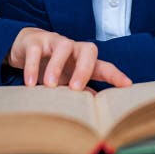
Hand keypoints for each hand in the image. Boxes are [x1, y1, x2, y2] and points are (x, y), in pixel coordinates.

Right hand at [6, 28, 131, 90]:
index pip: (103, 66)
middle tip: (76, 88)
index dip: (115, 75)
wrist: (27, 46)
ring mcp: (55, 42)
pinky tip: (29, 83)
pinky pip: (36, 50)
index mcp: (84, 60)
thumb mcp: (67, 80)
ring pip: (63, 46)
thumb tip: (97, 112)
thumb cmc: (53, 66)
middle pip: (88, 50)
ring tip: (50, 85)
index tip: (127, 85)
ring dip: (57, 66)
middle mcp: (73, 49)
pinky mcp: (35, 42)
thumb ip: (81, 92)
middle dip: (85, 68)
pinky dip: (32, 67)